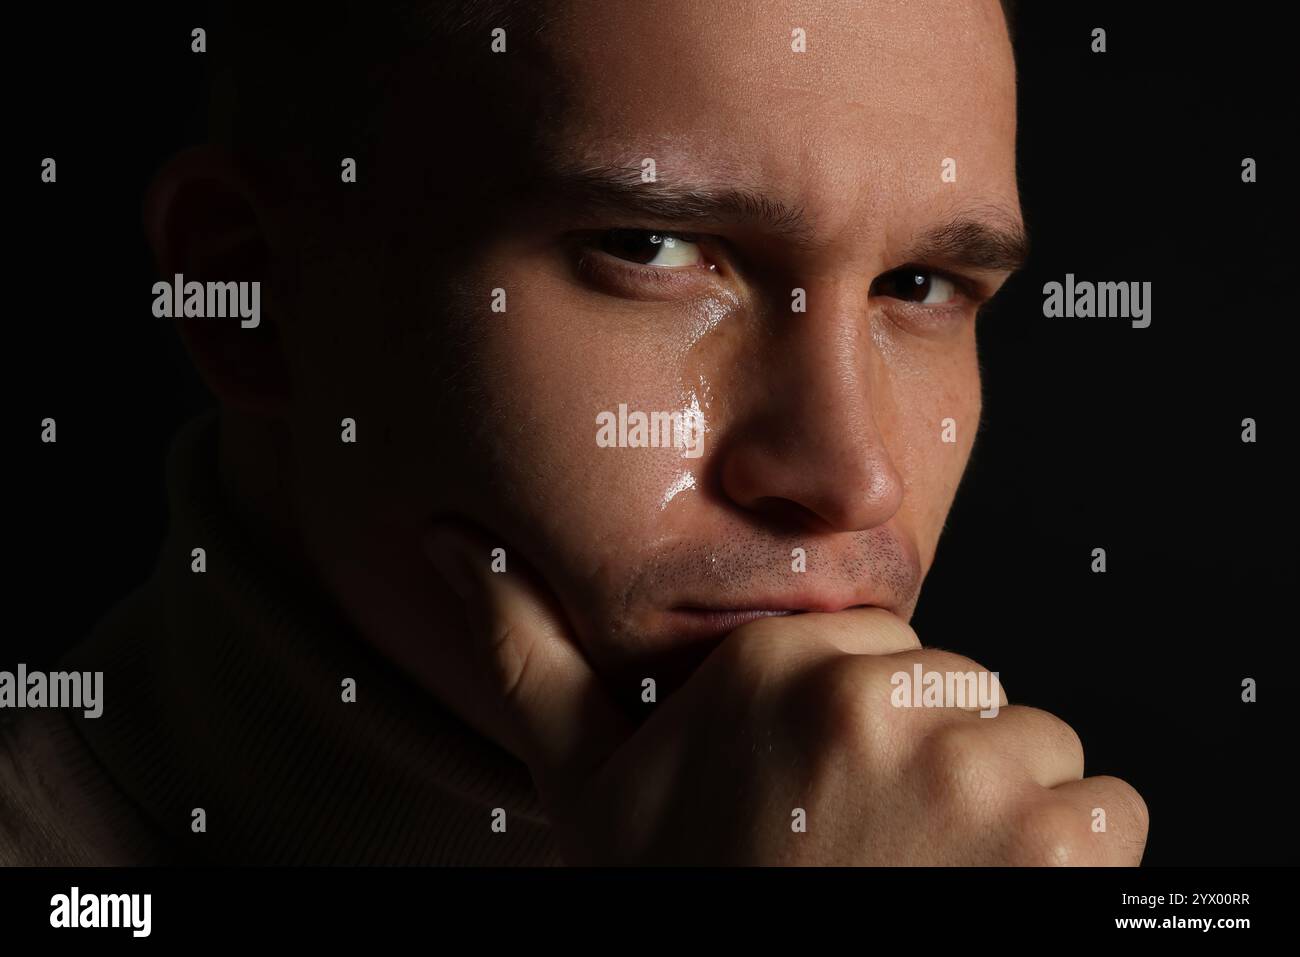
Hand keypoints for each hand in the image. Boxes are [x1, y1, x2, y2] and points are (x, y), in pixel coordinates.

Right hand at [425, 524, 1147, 864]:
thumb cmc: (683, 897)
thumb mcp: (590, 786)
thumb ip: (529, 654)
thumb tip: (454, 545)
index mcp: (773, 663)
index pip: (882, 647)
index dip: (857, 724)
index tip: (818, 792)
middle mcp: (874, 697)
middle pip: (963, 691)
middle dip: (932, 761)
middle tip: (869, 848)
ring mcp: (972, 770)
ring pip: (1037, 748)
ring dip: (1003, 815)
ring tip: (922, 878)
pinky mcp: (1060, 847)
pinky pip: (1109, 810)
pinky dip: (1073, 866)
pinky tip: (985, 900)